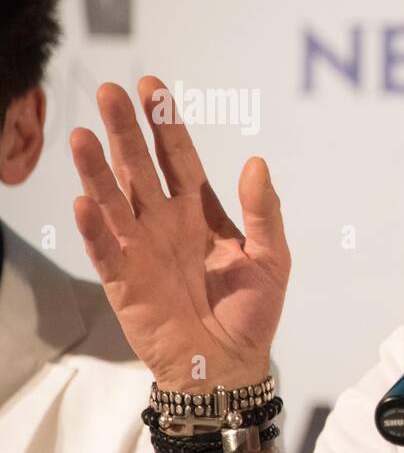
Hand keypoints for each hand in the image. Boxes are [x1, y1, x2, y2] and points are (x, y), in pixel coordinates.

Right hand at [69, 75, 289, 390]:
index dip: (166, 123)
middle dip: (126, 130)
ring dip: (97, 169)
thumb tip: (257, 162)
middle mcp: (165, 223)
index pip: (179, 158)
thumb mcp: (273, 258)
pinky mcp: (124, 280)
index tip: (153, 87)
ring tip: (83, 134)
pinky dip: (94, 227)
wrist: (229, 365)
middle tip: (110, 91)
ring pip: (113, 199)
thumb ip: (263, 211)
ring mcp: (140, 248)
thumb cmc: (251, 313)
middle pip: (139, 167)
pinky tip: (84, 202)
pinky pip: (105, 248)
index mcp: (201, 213)